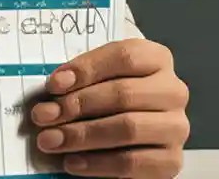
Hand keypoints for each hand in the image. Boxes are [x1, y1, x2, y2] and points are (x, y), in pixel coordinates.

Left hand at [32, 39, 189, 177]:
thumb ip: (80, 78)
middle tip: (43, 116)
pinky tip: (73, 162)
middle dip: (76, 106)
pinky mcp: (172, 160)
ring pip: (128, 128)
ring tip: (51, 140)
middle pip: (123, 94)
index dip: (86, 69)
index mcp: (156, 59)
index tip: (53, 85)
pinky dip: (98, 163)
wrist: (129, 139)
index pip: (125, 56)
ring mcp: (176, 127)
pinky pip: (134, 163)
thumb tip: (54, 88)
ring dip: (82, 135)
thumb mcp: (96, 79)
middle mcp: (173, 91)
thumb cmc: (106, 97)